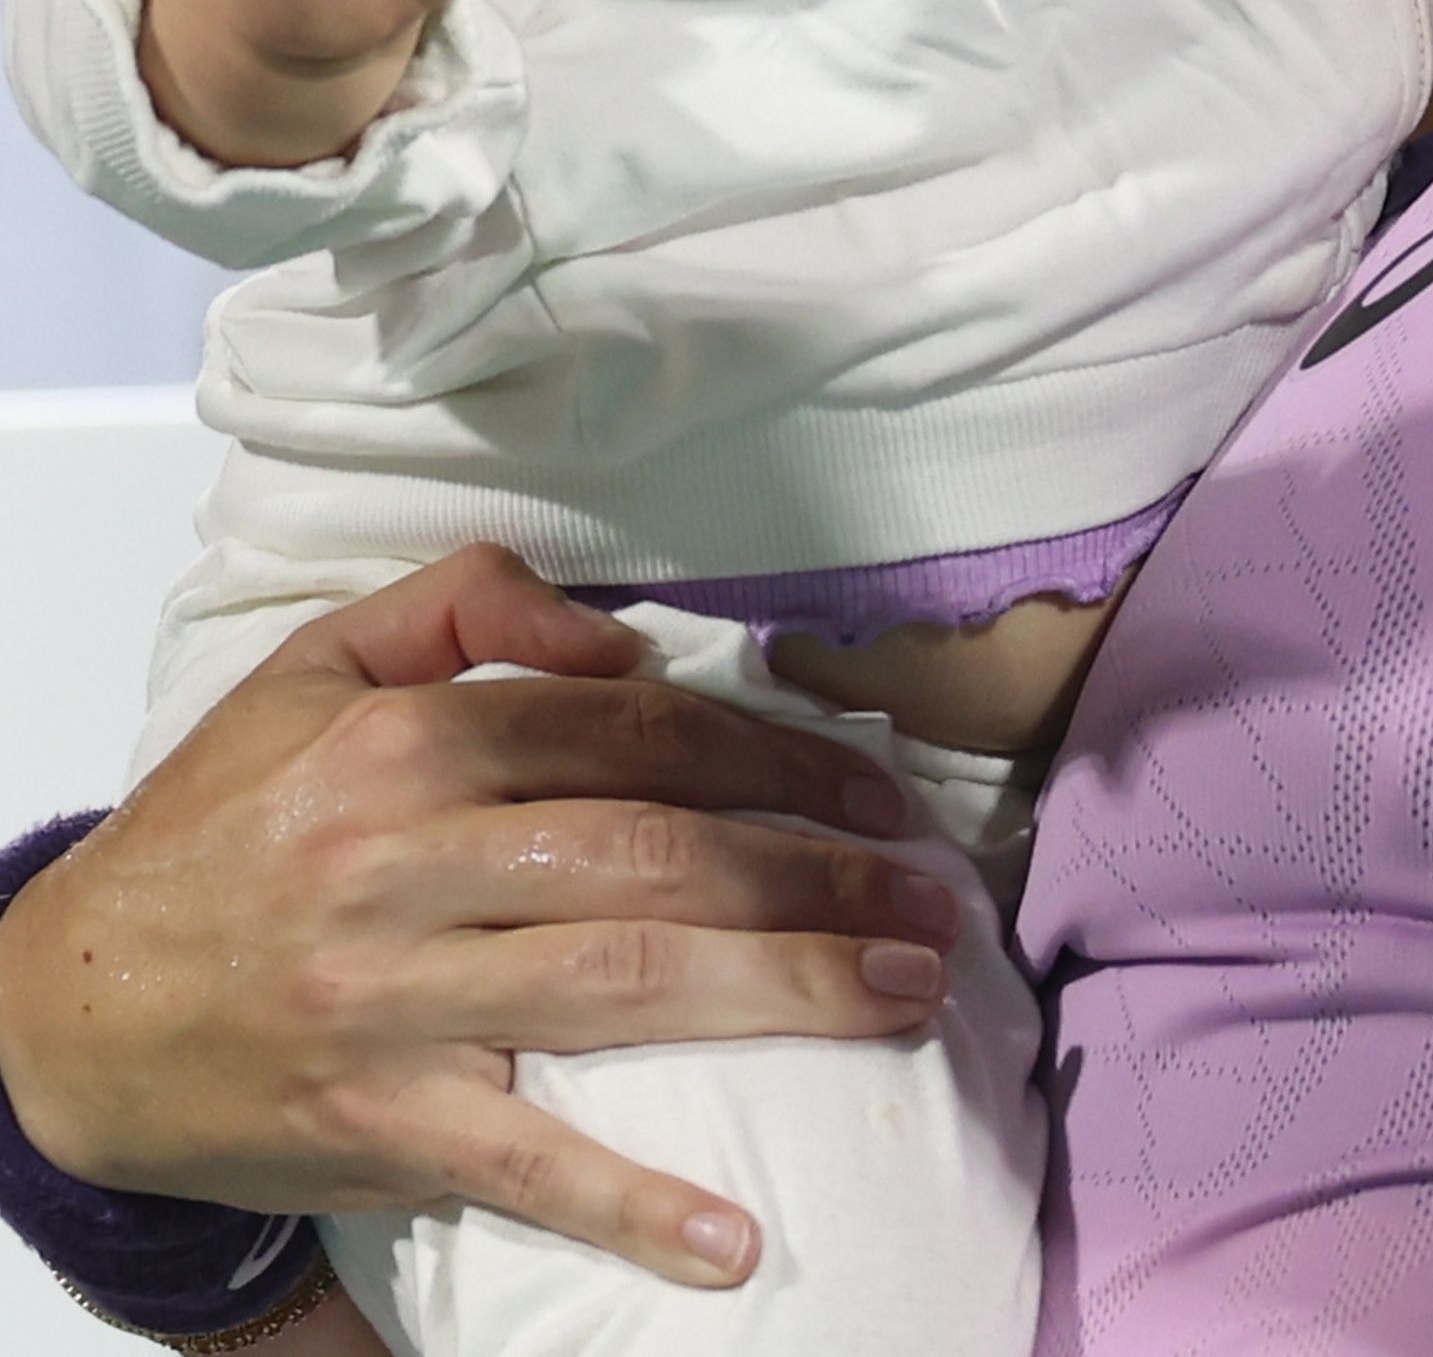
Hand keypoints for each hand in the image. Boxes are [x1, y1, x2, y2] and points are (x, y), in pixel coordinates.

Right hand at [0, 550, 957, 1290]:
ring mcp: (392, 1002)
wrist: (65, 1007)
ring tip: (903, 994)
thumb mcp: (320, 664)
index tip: (877, 790)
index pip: (634, 733)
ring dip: (781, 989)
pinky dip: (633, 1206)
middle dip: (815, 873)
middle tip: (933, 899)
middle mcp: (404, 861)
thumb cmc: (223, 824)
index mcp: (408, 739)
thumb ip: (472, 605)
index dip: (774, 757)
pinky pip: (524, 1166)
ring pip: (623, 983)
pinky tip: (737, 1240)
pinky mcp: (374, 1126)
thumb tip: (625, 638)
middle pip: (655, 855)